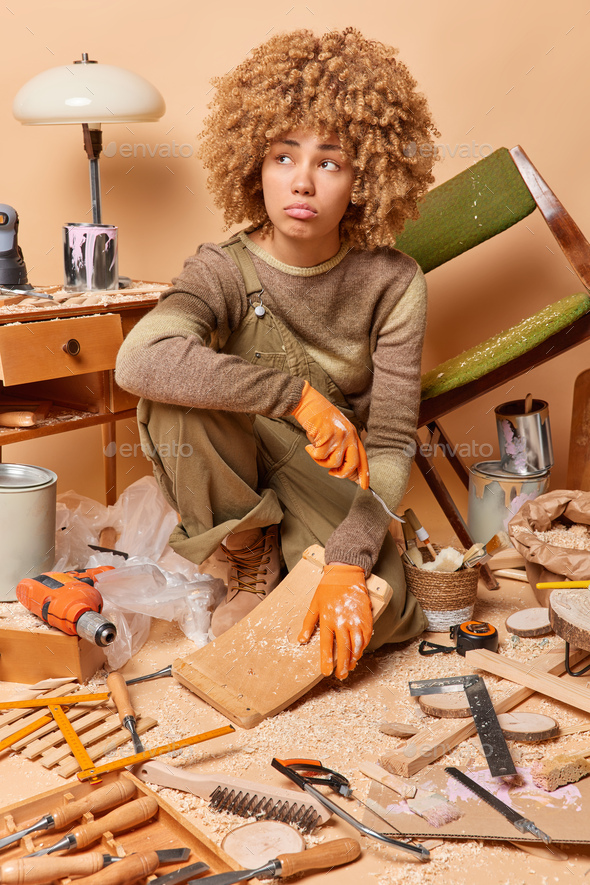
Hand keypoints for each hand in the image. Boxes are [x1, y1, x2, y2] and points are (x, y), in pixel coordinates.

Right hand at [290, 382, 368, 488]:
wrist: (307, 402)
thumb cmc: (318, 419)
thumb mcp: (334, 433)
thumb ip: (340, 448)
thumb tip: (341, 470)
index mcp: (353, 434)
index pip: (362, 458)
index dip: (364, 474)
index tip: (364, 486)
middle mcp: (349, 435)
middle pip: (352, 464)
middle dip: (342, 474)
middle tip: (332, 474)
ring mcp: (339, 435)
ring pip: (334, 462)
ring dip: (321, 462)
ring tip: (314, 452)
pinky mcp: (327, 435)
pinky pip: (320, 456)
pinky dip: (312, 454)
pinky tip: (309, 446)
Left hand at [298, 562, 372, 678]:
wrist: (345, 574)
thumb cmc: (327, 589)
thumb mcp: (314, 605)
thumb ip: (308, 623)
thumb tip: (300, 640)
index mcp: (327, 619)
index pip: (326, 645)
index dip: (327, 660)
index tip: (326, 672)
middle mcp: (341, 621)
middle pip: (343, 648)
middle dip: (342, 664)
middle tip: (341, 675)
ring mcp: (355, 619)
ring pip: (356, 644)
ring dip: (354, 658)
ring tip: (350, 667)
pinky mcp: (366, 617)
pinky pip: (366, 636)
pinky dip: (363, 646)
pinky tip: (359, 652)